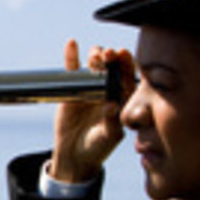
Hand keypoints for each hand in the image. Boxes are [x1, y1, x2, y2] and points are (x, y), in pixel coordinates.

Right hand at [49, 39, 133, 183]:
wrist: (74, 155)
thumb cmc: (97, 148)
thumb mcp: (109, 137)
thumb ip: (112, 122)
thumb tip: (111, 105)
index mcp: (123, 98)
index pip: (128, 77)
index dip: (127, 65)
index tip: (124, 55)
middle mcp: (109, 89)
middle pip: (112, 66)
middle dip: (112, 57)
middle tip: (109, 53)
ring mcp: (91, 87)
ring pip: (95, 64)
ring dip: (96, 55)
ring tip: (95, 54)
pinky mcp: (73, 88)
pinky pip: (73, 70)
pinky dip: (71, 56)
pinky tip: (71, 44)